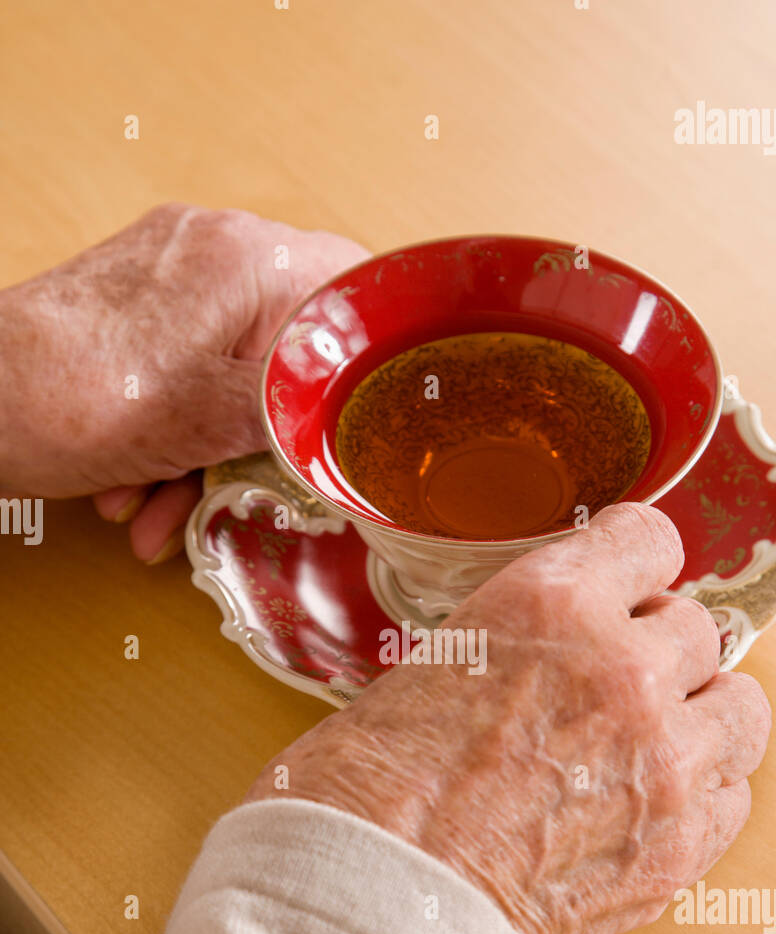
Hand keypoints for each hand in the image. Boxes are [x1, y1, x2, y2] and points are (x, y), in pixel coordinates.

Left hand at [0, 203, 367, 560]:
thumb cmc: (68, 396)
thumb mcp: (218, 420)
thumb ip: (304, 407)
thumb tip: (356, 424)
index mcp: (247, 258)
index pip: (355, 286)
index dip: (376, 356)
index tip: (378, 412)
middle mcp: (211, 252)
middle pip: (289, 348)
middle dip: (267, 436)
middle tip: (265, 485)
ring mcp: (168, 281)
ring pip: (232, 375)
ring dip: (209, 455)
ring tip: (169, 509)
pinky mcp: (133, 313)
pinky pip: (184, 378)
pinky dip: (172, 439)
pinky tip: (139, 492)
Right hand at [245, 504, 770, 933]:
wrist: (376, 901)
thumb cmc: (369, 790)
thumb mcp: (432, 662)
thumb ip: (521, 642)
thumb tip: (554, 653)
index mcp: (553, 604)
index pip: (649, 540)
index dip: (636, 566)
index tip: (632, 586)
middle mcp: (625, 671)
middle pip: (698, 630)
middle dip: (659, 651)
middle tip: (617, 684)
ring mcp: (664, 762)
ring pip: (741, 709)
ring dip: (701, 717)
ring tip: (654, 743)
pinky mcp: (677, 847)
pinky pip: (733, 797)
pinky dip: (701, 795)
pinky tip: (648, 804)